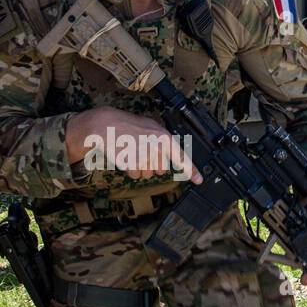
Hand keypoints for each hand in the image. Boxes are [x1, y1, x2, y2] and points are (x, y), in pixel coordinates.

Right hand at [65, 107, 202, 183]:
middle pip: (161, 169)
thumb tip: (170, 158)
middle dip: (153, 165)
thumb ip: (163, 141)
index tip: (200, 180)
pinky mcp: (132, 164)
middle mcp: (157, 148)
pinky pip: (136, 175)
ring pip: (148, 174)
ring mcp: (145, 157)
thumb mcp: (150, 127)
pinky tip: (125, 156)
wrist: (106, 125)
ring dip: (140, 167)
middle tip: (142, 151)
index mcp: (164, 137)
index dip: (192, 170)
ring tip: (132, 151)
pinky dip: (130, 169)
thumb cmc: (128, 125)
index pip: (181, 157)